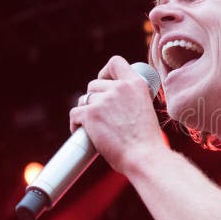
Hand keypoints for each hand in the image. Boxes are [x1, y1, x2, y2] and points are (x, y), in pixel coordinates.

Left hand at [69, 55, 164, 173]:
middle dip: (94, 99)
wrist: (144, 156)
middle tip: (101, 116)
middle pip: (94, 85)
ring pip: (83, 100)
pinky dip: (76, 124)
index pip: (115, 62)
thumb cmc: (146, 140)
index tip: (105, 83)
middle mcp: (120, 87)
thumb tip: (110, 103)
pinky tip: (82, 132)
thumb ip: (129, 99)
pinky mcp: (90, 114)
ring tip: (94, 128)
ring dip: (86, 113)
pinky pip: (74, 114)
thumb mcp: (144, 109)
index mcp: (136, 84)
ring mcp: (104, 100)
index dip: (105, 72)